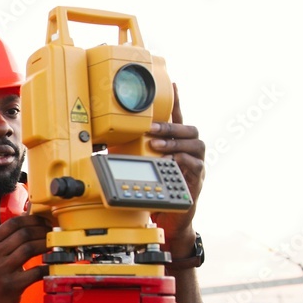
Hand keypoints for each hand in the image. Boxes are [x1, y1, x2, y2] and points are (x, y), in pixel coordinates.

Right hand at [0, 215, 50, 302]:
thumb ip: (7, 240)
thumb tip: (31, 224)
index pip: (13, 223)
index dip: (33, 219)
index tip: (44, 221)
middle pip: (24, 234)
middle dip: (43, 231)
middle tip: (52, 234)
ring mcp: (2, 270)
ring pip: (30, 248)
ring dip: (46, 245)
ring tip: (52, 246)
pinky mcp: (12, 285)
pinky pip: (36, 271)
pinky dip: (47, 267)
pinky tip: (51, 265)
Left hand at [147, 83, 205, 253]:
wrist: (168, 218)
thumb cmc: (155, 191)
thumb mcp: (140, 167)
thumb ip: (131, 152)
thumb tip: (105, 142)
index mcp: (176, 146)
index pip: (177, 119)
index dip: (176, 102)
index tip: (173, 84)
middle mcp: (189, 152)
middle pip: (190, 129)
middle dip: (170, 126)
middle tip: (151, 128)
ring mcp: (196, 165)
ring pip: (196, 145)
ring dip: (174, 143)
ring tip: (157, 145)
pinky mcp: (197, 181)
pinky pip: (196, 166)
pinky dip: (184, 162)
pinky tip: (172, 161)